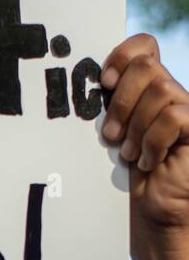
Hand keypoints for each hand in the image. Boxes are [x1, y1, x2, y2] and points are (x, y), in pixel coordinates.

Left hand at [100, 35, 188, 246]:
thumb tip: (82, 84)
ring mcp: (188, 109)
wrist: (151, 214)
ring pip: (160, 91)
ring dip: (136, 128)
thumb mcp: (112, 136)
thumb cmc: (127, 179)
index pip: (144, 45)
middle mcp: (171, 93)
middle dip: (121, 103)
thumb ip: (107, 107)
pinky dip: (154, 141)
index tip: (104, 83)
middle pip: (146, 65)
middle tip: (110, 136)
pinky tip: (150, 161)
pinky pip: (173, 116)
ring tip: (131, 155)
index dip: (123, 55)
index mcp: (148, 89)